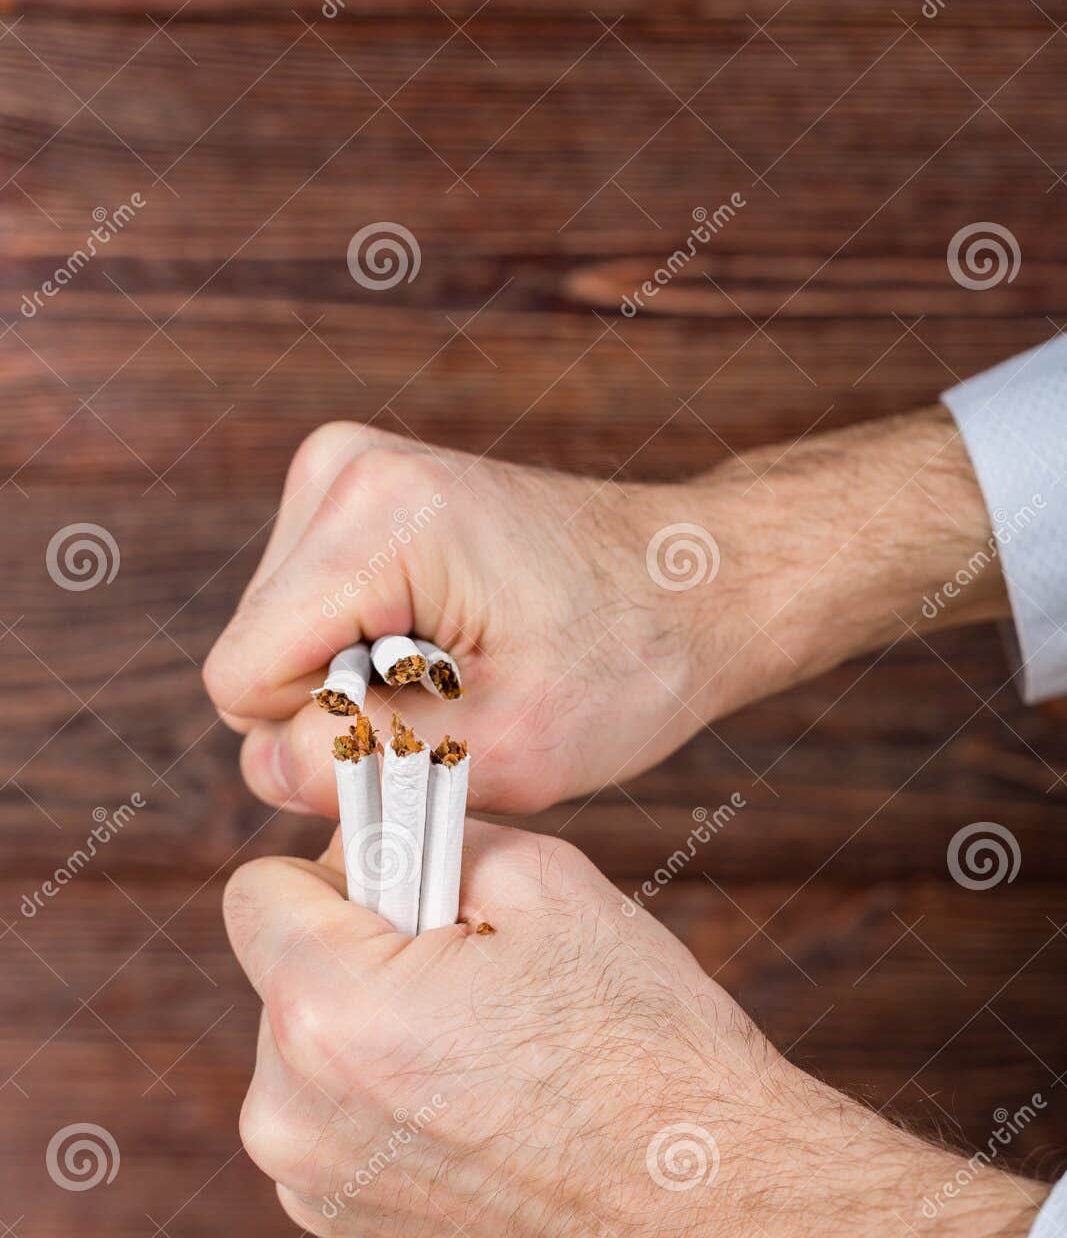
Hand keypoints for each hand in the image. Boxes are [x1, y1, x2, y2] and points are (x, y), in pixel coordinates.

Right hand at [203, 409, 1005, 818]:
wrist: (692, 584)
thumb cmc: (628, 662)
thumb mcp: (506, 751)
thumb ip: (366, 767)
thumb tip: (263, 768)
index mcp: (378, 522)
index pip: (244, 682)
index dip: (326, 738)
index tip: (433, 727)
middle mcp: (344, 471)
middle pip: (254, 658)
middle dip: (344, 707)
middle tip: (461, 700)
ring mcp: (345, 470)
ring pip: (275, 641)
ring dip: (358, 681)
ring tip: (465, 666)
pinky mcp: (356, 491)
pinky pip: (305, 614)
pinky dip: (369, 649)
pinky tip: (450, 640)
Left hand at [224, 824, 1039, 1237]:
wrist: (720, 1218)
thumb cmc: (648, 1050)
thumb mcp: (549, 884)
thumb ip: (436, 840)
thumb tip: (383, 841)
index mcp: (327, 1011)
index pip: (258, 892)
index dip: (342, 868)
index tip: (414, 883)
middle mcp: (293, 1113)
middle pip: (285, 975)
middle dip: (365, 952)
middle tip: (479, 972)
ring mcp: (317, 1188)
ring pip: (310, 1053)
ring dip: (376, 1030)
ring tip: (497, 1051)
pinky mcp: (353, 1235)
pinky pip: (339, 1125)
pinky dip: (391, 1102)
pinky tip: (492, 1113)